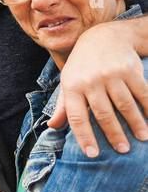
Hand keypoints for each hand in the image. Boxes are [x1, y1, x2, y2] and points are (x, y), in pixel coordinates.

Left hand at [47, 20, 147, 157]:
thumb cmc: (83, 66)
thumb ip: (63, 106)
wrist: (103, 37)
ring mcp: (111, 74)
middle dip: (114, 135)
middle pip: (103, 114)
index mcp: (72, 86)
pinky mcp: (129, 69)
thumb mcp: (68, 82)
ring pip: (125, 105)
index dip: (84, 136)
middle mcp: (90, 81)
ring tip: (143, 138)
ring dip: (135, 124)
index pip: (76, 117)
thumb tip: (52, 127)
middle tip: (123, 150)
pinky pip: (142, 93)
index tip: (93, 154)